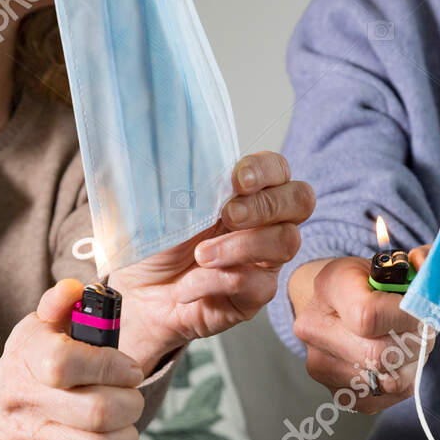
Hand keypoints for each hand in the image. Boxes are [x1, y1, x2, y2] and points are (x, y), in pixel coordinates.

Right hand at [0, 279, 144, 439]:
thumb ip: (59, 305)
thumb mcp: (35, 330)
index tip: (128, 370)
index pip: (71, 363)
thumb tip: (73, 288)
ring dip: (124, 439)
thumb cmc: (21, 369)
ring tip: (122, 428)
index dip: (114, 367)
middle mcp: (25, 403)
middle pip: (98, 412)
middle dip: (130, 405)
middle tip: (130, 400)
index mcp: (28, 361)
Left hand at [111, 151, 315, 371]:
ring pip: (285, 242)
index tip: (238, 179)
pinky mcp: (256, 295)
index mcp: (245, 193)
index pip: (278, 169)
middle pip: (300, 201)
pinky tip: (187, 286)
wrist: (139, 293)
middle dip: (266, 205)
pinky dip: (215, 282)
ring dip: (239, 245)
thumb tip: (188, 143)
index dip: (267, 170)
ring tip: (200, 255)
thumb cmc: (156, 244)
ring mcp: (265, 260)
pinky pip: (255, 283)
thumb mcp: (165, 203)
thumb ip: (188, 176)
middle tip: (228, 215)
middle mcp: (264, 223)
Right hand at [286, 248, 433, 415]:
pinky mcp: (337, 393)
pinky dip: (403, 381)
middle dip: (416, 344)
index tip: (420, 310)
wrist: (335, 306)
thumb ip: (419, 262)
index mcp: (329, 287)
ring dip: (413, 364)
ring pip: (388, 381)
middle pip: (379, 356)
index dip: (407, 318)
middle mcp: (315, 329)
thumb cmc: (366, 284)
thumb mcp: (390, 262)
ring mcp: (321, 366)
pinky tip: (399, 362)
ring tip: (410, 343)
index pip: (369, 317)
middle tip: (424, 329)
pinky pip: (386, 397)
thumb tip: (426, 266)